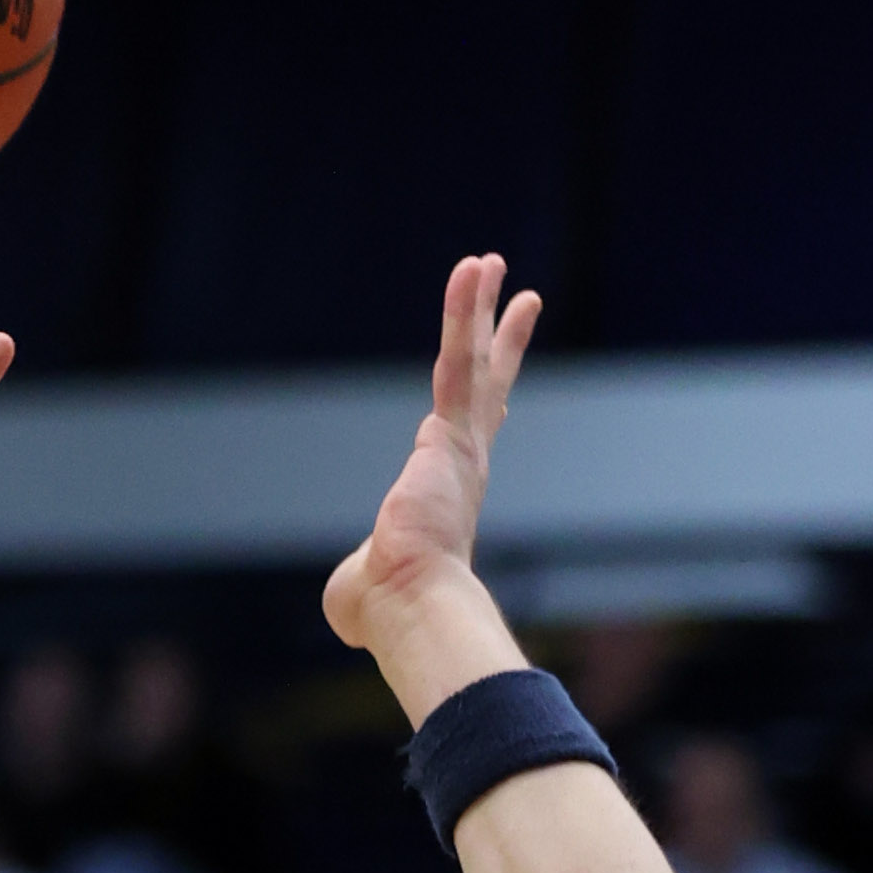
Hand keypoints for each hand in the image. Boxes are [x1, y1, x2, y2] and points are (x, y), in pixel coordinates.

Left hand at [322, 254, 541, 661]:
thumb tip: (350, 604)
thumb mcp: (365, 588)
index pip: (468, 442)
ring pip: (473, 362)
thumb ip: (359, 577)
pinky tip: (472, 270)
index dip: (486, 413)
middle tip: (522, 300)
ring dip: (481, 309)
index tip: (502, 395)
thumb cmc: (386, 611)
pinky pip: (457, 359)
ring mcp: (462, 447)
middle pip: (487, 389)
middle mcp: (463, 467)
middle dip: (502, 342)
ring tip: (489, 261)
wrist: (408, 605)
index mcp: (447, 497)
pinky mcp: (450, 432)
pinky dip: (464, 313)